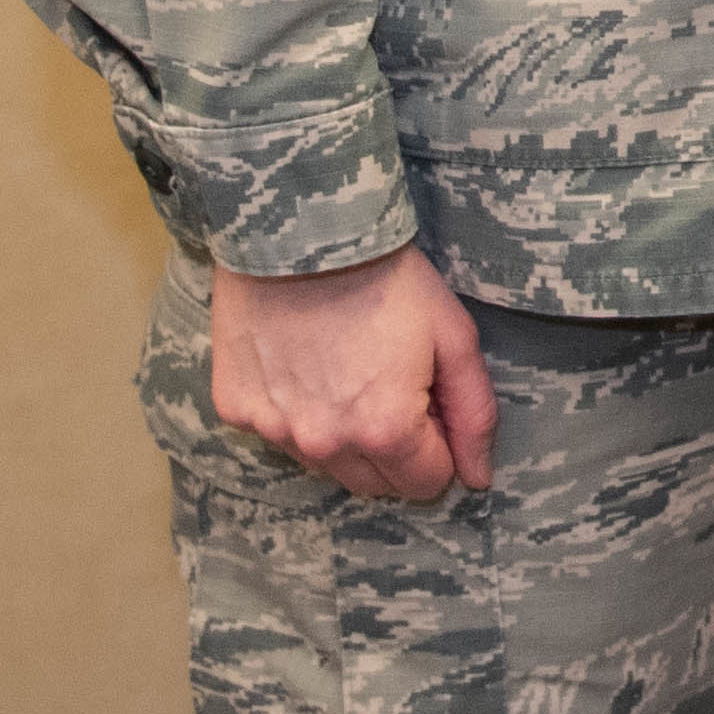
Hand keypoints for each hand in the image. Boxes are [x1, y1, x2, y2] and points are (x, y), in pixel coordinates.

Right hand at [207, 243, 493, 503]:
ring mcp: (273, 429)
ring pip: (324, 464)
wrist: (300, 230)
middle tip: (388, 383)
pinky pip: (277, 432)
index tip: (428, 398)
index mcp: (384, 431)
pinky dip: (294, 411)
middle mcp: (324, 443)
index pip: (426, 482)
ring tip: (344, 368)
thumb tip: (478, 479)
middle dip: (392, 449)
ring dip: (342, 435)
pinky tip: (301, 361)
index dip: (437, 444)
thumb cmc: (386, 278)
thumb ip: (473, 413)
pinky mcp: (235, 410)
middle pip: (375, 483)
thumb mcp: (452, 336)